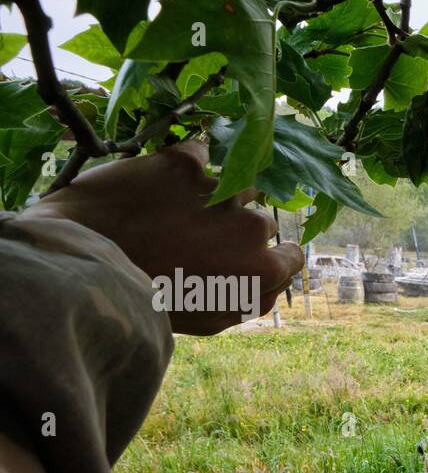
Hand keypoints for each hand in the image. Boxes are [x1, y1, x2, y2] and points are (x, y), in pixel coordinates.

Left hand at [23, 140, 302, 334]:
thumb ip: (252, 299)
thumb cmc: (153, 301)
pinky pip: (200, 153)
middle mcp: (252, 227)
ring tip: (176, 210)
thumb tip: (272, 280)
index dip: (271, 256)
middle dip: (237, 228)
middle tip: (199, 240)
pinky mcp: (185, 162)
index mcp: (262, 270)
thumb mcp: (211, 319)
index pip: (293, 256)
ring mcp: (220, 191)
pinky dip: (186, 165)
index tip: (245, 257)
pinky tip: (162, 179)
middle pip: (259, 222)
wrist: (90, 268)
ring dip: (215, 195)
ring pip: (234, 186)